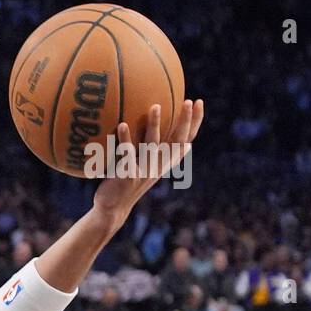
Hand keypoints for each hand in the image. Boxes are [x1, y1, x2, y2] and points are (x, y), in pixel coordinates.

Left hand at [93, 98, 204, 226]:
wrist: (112, 208)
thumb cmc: (127, 183)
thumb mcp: (147, 168)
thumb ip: (159, 154)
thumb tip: (183, 142)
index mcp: (164, 163)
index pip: (186, 140)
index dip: (194, 122)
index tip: (199, 102)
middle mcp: (158, 166)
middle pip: (176, 141)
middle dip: (184, 121)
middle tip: (187, 101)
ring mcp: (144, 171)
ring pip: (152, 144)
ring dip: (154, 124)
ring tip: (155, 106)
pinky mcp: (128, 176)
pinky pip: (127, 154)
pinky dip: (125, 139)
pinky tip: (122, 124)